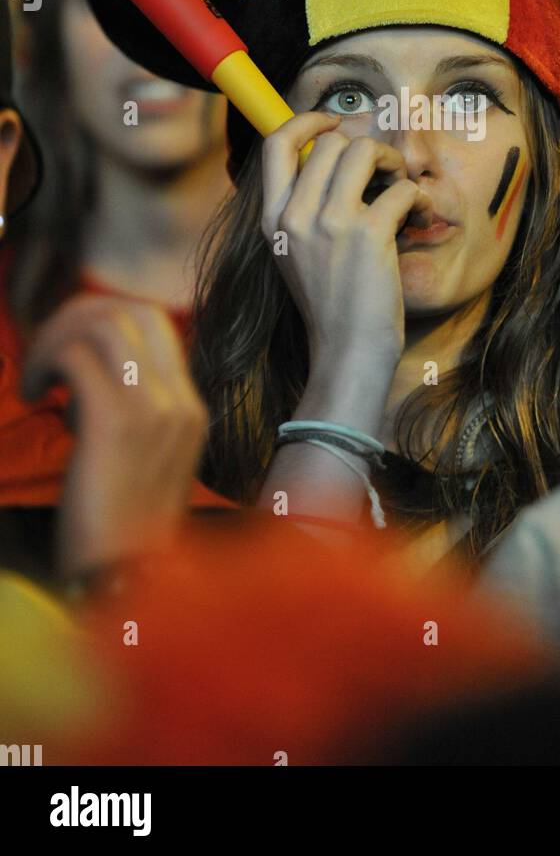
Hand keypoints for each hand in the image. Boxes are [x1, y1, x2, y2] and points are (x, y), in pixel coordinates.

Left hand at [22, 295, 207, 579]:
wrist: (131, 583)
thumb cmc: (122, 531)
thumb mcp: (142, 463)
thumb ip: (131, 413)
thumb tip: (84, 370)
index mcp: (190, 407)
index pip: (153, 322)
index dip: (102, 316)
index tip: (68, 344)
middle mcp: (178, 400)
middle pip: (129, 312)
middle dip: (75, 316)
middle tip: (45, 352)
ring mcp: (153, 409)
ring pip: (102, 325)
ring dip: (56, 338)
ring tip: (38, 377)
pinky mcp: (116, 424)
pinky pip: (76, 360)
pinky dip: (46, 365)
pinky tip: (33, 395)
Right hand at [261, 111, 433, 381]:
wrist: (346, 353)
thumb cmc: (332, 304)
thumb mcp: (297, 254)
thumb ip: (303, 210)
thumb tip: (331, 159)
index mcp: (273, 218)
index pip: (275, 142)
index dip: (309, 121)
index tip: (335, 123)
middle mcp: (295, 215)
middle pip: (331, 142)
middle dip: (367, 148)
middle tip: (385, 174)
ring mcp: (330, 224)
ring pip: (364, 151)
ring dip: (393, 162)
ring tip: (401, 189)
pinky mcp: (368, 236)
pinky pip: (401, 187)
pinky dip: (419, 197)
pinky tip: (420, 216)